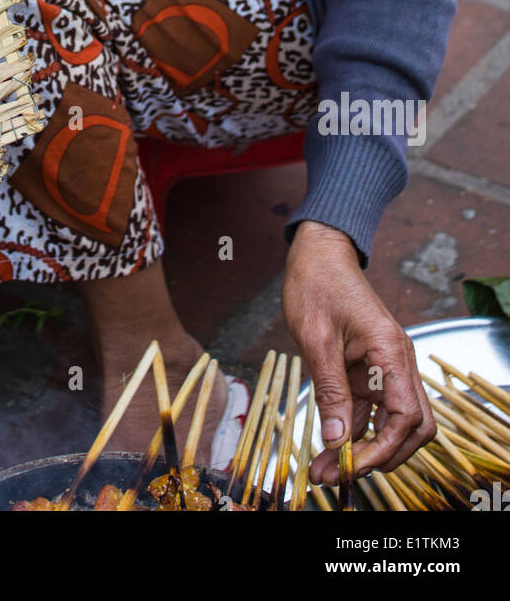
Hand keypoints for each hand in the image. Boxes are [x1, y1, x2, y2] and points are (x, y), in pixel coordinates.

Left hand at [281, 220, 434, 483]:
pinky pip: (367, 408)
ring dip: (361, 447)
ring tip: (324, 468)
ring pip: (387, 421)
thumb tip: (335, 440)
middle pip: (410, 427)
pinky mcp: (368, 367)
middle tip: (341, 475)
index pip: (405, 417)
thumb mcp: (316, 338)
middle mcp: (396, 361)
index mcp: (390, 351)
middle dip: (379, 457)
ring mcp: (384, 365)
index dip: (382, 450)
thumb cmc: (316, 284)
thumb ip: (330, 390)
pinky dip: (351, 430)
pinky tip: (327, 444)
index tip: (351, 467)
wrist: (317, 252)